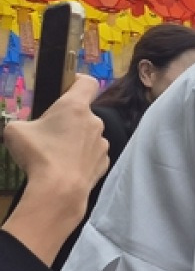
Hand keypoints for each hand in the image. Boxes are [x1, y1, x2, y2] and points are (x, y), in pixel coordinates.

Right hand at [4, 75, 107, 194]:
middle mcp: (95, 121)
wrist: (60, 189)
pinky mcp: (104, 162)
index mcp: (75, 107)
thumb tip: (24, 129)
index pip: (87, 83)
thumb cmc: (39, 154)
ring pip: (88, 136)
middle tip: (48, 134)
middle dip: (67, 121)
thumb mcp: (15, 131)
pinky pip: (91, 155)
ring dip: (75, 141)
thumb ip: (21, 123)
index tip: (67, 87)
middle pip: (83, 114)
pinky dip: (81, 158)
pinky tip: (67, 168)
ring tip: (56, 156)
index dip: (77, 82)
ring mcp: (102, 143)